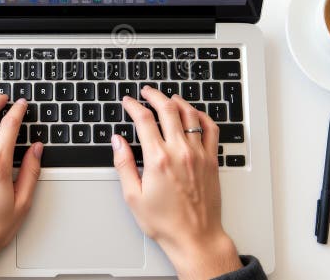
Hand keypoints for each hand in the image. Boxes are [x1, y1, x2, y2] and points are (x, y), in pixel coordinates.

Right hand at [113, 86, 242, 279]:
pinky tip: (194, 114)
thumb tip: (118, 141)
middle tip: (146, 92)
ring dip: (177, 101)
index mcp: (158, 159)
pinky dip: (201, 116)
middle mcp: (180, 152)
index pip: (143, 120)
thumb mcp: (133, 196)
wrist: (195, 237)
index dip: (133, 106)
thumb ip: (124, 164)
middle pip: (168, 109)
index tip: (128, 102)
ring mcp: (198, 154)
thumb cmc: (165, 222)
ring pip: (189, 115)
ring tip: (168, 98)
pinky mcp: (211, 160)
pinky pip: (210, 129)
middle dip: (154, 96)